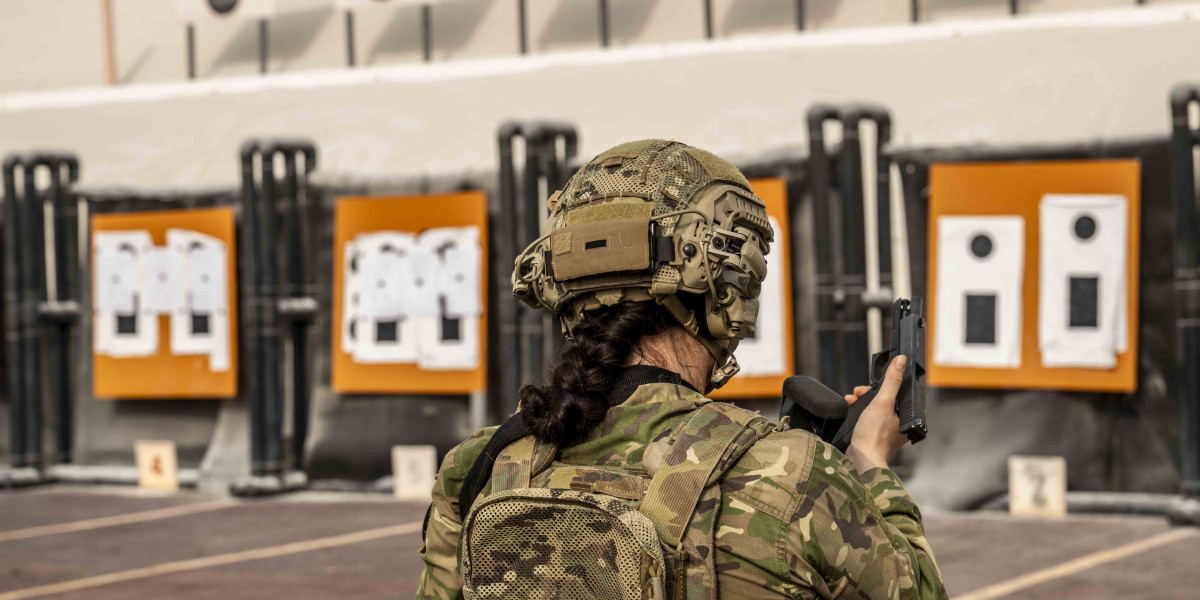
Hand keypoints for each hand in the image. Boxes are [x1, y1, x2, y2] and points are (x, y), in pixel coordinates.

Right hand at [843, 355, 908, 472]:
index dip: (882, 385)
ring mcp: (887, 432)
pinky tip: (849, 411)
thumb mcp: (882, 403)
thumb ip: (892, 381)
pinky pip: (868, 419)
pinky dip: (858, 413)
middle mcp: (899, 424)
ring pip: (874, 409)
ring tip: (850, 401)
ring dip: (860, 402)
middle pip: (884, 400)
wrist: (861, 461)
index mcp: (907, 417)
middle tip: (857, 394)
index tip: (870, 385)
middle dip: (867, 394)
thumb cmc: (874, 435)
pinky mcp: (874, 437)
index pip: (897, 392)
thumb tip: (901, 361)